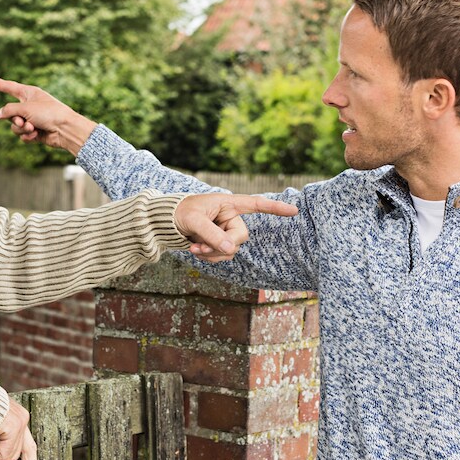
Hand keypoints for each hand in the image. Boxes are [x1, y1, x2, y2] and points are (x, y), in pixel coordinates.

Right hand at [0, 78, 96, 155]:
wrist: (65, 130)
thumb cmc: (49, 113)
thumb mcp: (25, 108)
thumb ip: (9, 110)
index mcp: (30, 94)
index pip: (13, 88)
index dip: (3, 86)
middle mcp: (30, 106)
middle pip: (10, 113)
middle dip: (14, 119)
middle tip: (22, 121)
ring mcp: (32, 120)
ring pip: (15, 127)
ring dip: (22, 129)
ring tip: (33, 129)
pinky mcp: (35, 132)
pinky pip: (23, 135)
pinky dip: (28, 136)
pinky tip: (37, 135)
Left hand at [174, 194, 299, 261]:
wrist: (165, 222)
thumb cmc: (179, 212)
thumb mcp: (193, 221)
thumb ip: (212, 234)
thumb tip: (232, 249)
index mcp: (228, 203)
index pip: (256, 204)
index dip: (275, 208)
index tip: (294, 211)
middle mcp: (231, 217)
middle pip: (240, 236)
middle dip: (221, 246)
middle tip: (199, 248)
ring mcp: (226, 231)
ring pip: (231, 250)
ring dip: (212, 254)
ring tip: (193, 248)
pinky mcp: (219, 243)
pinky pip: (222, 256)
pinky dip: (208, 257)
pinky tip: (194, 250)